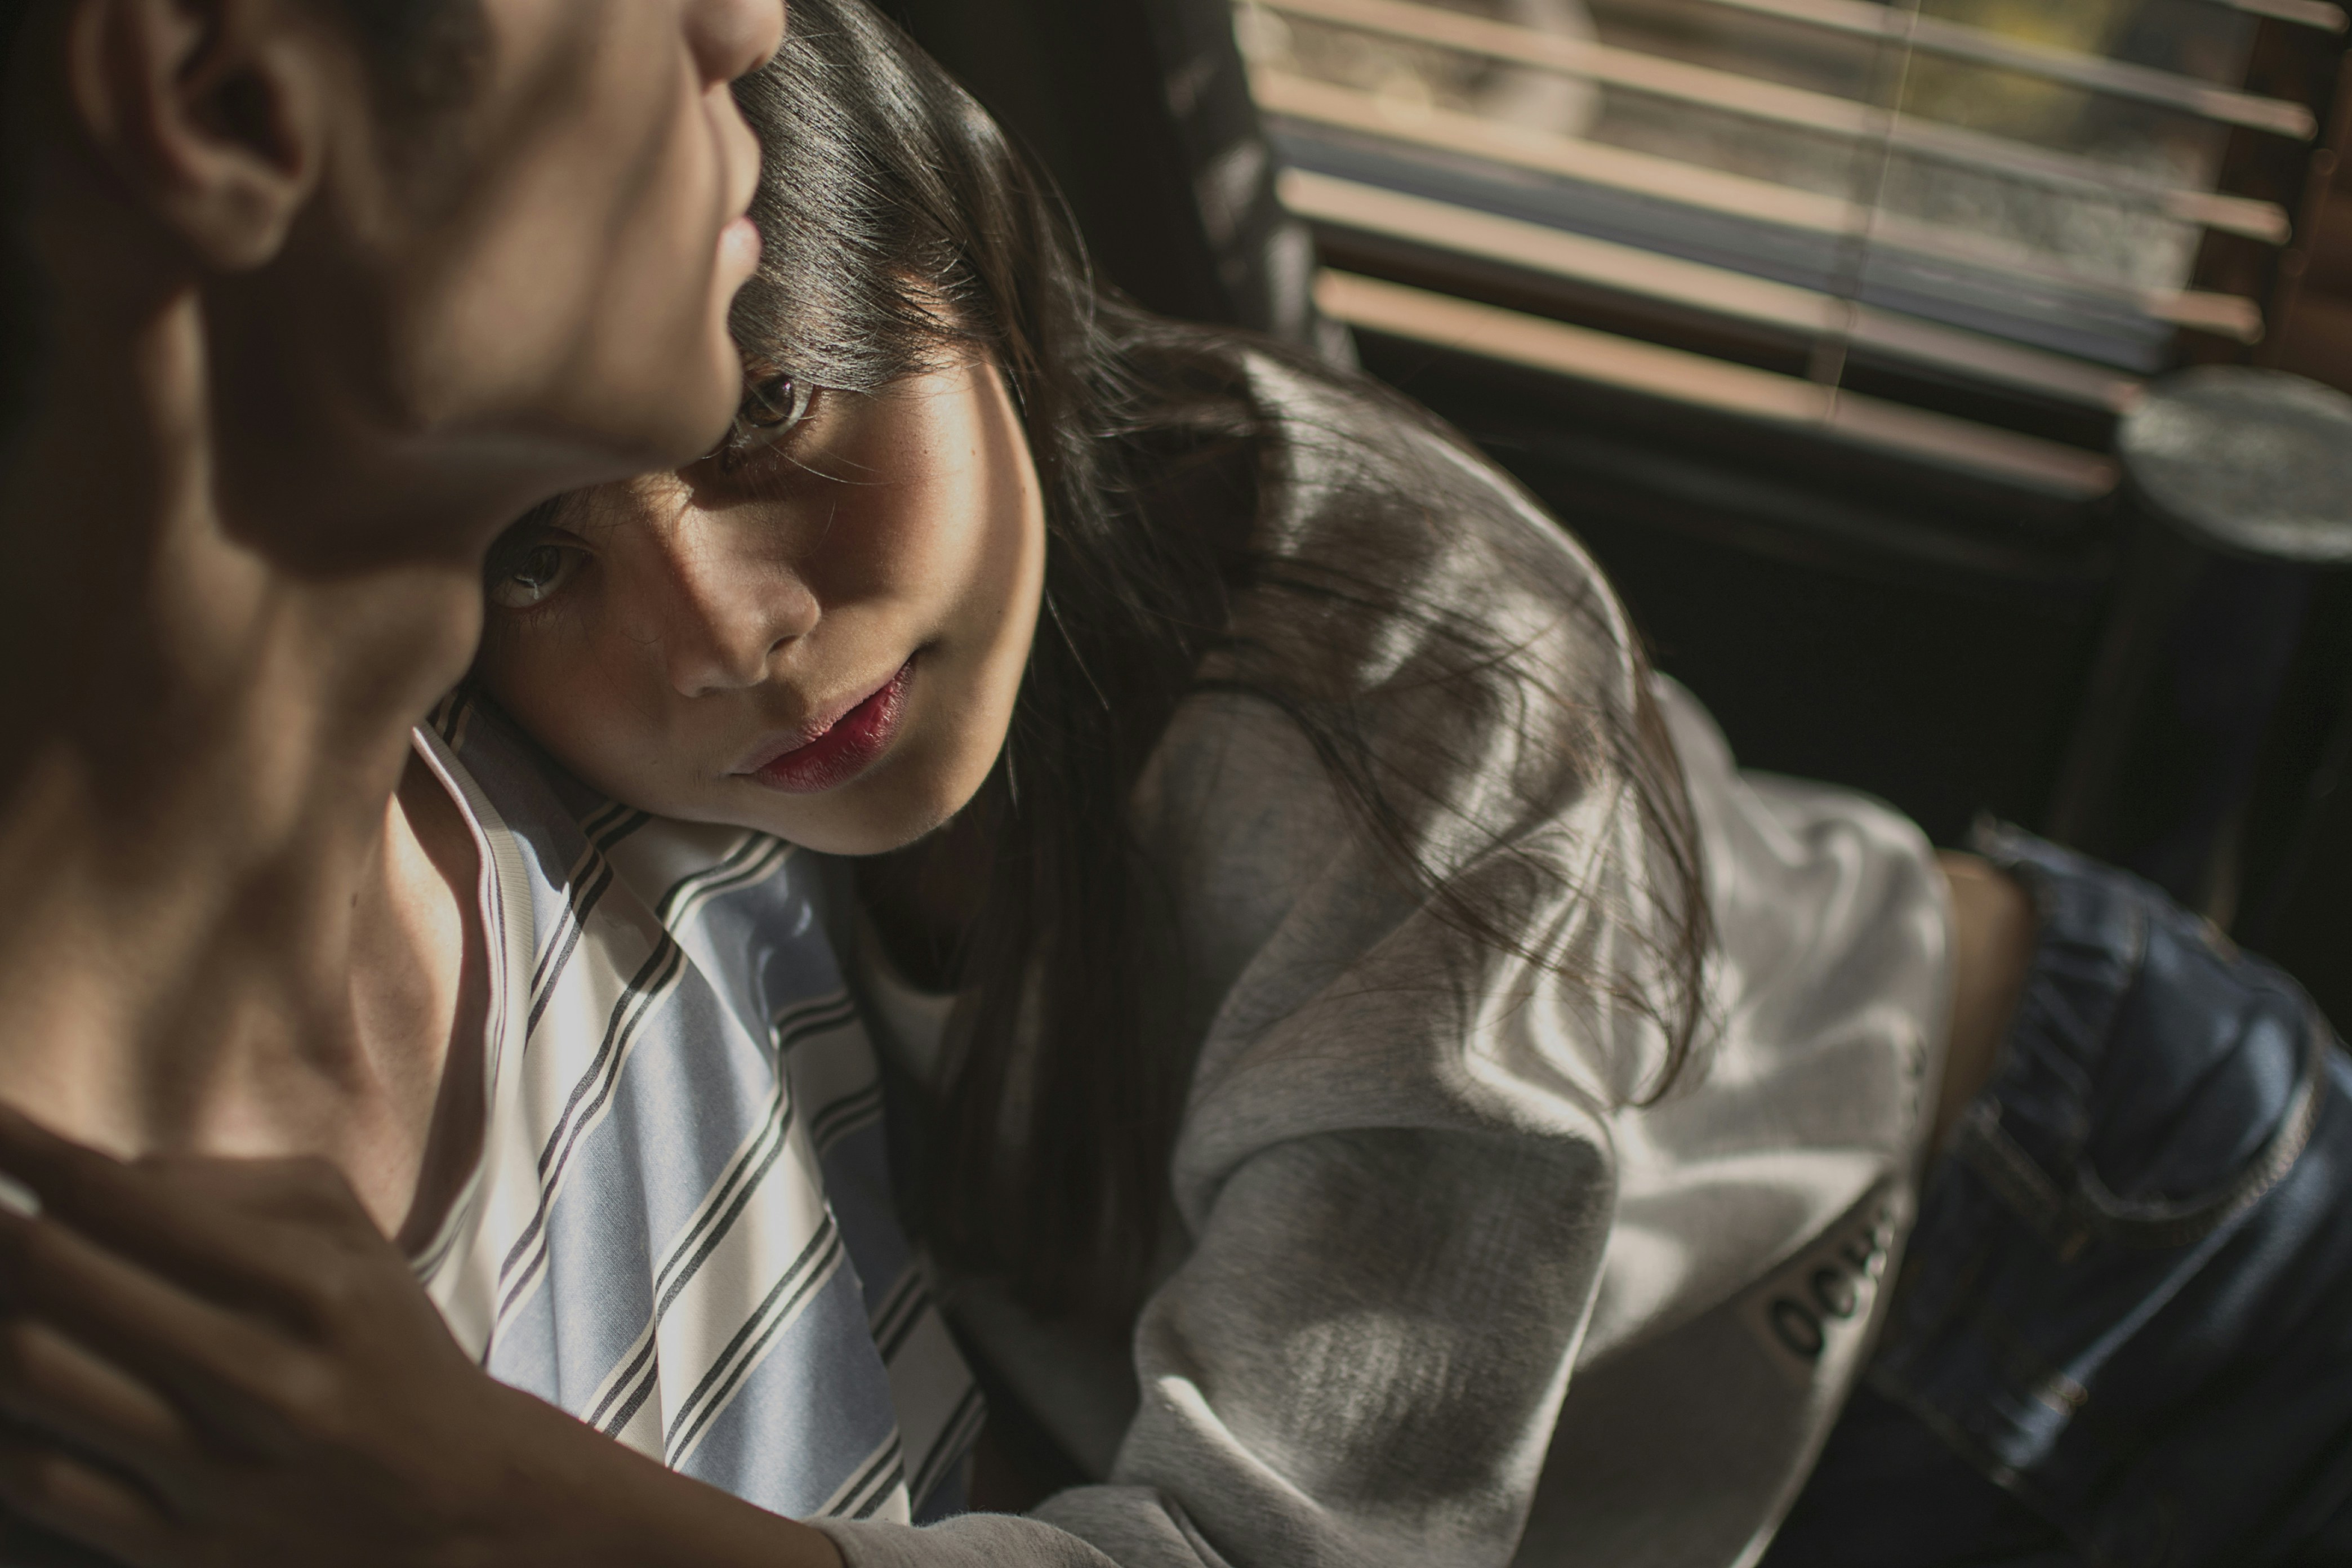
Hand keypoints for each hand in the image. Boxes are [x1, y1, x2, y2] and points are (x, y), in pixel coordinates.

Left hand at [0, 1108, 840, 1567]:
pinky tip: (9, 1384)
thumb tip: (85, 1176)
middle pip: (61, 1282)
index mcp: (317, 1287)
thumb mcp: (348, 1237)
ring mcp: (217, 1473)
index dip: (31, 1151)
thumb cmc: (383, 1341)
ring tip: (1, 1289)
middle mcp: (268, 1381)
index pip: (131, 1199)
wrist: (456, 1501)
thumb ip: (228, 1186)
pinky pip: (35, 1477)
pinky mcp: (177, 1549)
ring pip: (32, 1376)